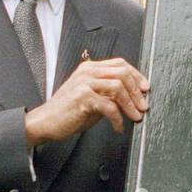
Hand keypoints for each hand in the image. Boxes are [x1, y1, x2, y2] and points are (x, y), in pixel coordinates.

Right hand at [24, 57, 148, 143]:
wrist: (45, 122)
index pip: (120, 64)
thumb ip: (109, 93)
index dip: (137, 76)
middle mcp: (87, 72)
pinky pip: (109, 106)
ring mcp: (84, 83)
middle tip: (143, 106)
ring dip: (131, 105)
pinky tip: (118, 126)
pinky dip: (117, 118)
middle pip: (123, 73)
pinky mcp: (83, 97)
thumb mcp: (92, 98)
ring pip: (118, 87)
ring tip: (135, 117)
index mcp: (90, 68)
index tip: (145, 89)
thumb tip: (132, 98)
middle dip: (137, 91)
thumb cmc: (67, 112)